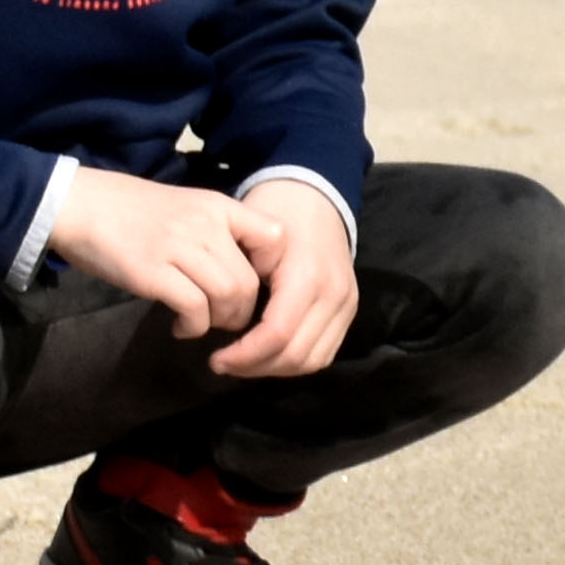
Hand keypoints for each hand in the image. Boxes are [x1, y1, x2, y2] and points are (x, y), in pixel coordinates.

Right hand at [40, 171, 269, 343]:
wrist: (79, 204)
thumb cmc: (131, 210)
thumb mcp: (186, 208)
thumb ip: (216, 232)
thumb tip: (243, 273)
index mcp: (218, 206)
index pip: (275, 237)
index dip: (271, 270)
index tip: (252, 285)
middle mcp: (205, 224)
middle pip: (249, 281)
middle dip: (242, 311)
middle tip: (223, 318)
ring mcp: (179, 247)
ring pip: (228, 296)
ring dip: (220, 321)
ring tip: (203, 323)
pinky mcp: (152, 272)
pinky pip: (194, 309)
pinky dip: (194, 327)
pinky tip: (182, 326)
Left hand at [206, 178, 357, 381]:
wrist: (316, 196)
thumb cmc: (276, 212)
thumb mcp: (251, 238)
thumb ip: (239, 280)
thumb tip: (219, 318)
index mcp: (307, 276)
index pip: (277, 334)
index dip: (245, 355)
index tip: (216, 358)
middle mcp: (334, 295)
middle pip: (296, 355)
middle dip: (256, 367)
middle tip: (224, 364)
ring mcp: (346, 304)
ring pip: (313, 360)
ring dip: (275, 369)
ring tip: (245, 362)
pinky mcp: (349, 310)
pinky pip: (324, 352)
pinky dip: (295, 361)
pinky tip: (269, 355)